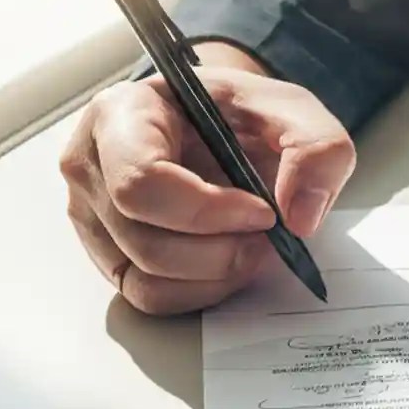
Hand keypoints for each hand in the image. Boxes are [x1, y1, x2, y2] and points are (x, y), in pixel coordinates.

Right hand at [61, 50, 354, 314]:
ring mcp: (95, 216)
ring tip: (254, 245)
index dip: (207, 210)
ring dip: (216, 273)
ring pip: (147, 276)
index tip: (263, 211)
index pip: (141, 182)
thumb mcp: (295, 111)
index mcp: (122, 114)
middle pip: (145, 239)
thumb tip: (299, 217)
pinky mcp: (112, 256)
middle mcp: (92, 166)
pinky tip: (231, 265)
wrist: (228, 128)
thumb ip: (317, 148)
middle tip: (268, 236)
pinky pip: (149, 297)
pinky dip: (201, 292)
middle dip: (221, 250)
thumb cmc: (244, 116)